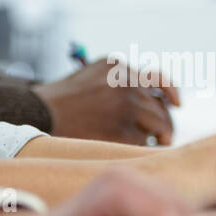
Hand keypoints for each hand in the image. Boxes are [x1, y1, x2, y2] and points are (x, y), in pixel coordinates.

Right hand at [34, 58, 180, 144]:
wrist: (37, 113)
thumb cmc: (64, 100)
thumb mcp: (92, 75)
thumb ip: (121, 81)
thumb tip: (159, 101)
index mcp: (118, 67)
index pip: (158, 79)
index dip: (172, 92)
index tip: (178, 105)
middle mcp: (125, 82)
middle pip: (161, 107)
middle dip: (165, 123)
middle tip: (164, 137)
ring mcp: (125, 105)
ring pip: (159, 124)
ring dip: (158, 136)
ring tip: (151, 145)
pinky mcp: (121, 129)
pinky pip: (144, 141)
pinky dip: (142, 147)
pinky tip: (131, 149)